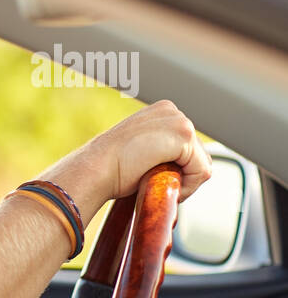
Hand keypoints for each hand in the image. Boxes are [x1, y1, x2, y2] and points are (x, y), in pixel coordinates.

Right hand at [76, 100, 212, 204]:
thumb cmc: (109, 168)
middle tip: (154, 182)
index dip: (176, 169)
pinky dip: (186, 186)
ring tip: (155, 183)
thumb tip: (176, 168)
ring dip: (183, 181)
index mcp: (161, 112)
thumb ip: (158, 149)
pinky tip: (161, 184)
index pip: (188, 147)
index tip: (153, 177)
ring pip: (202, 164)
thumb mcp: (138, 151)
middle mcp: (172, 111)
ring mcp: (179, 121)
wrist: (94, 169)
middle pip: (199, 154)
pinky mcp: (183, 135)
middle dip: (182, 175)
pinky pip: (201, 171)